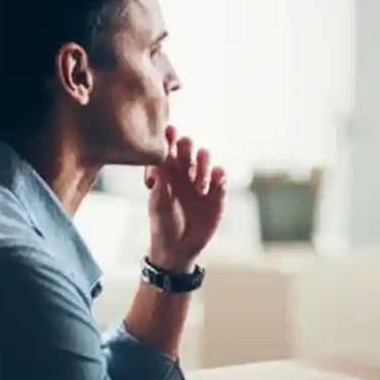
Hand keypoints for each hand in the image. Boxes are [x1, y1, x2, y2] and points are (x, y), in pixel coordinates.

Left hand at [145, 126, 225, 272]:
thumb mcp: (158, 206)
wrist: (181, 248)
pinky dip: (220, 174)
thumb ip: (160, 184)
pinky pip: (222, 174)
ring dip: (203, 165)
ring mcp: (201, 180)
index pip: (166, 146)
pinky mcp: (217, 191)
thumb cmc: (163, 227)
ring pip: (205, 157)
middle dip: (187, 146)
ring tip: (200, 187)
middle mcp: (182, 172)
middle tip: (185, 155)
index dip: (168, 136)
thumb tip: (157, 162)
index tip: (170, 130)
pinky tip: (215, 184)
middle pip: (187, 145)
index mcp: (164, 172)